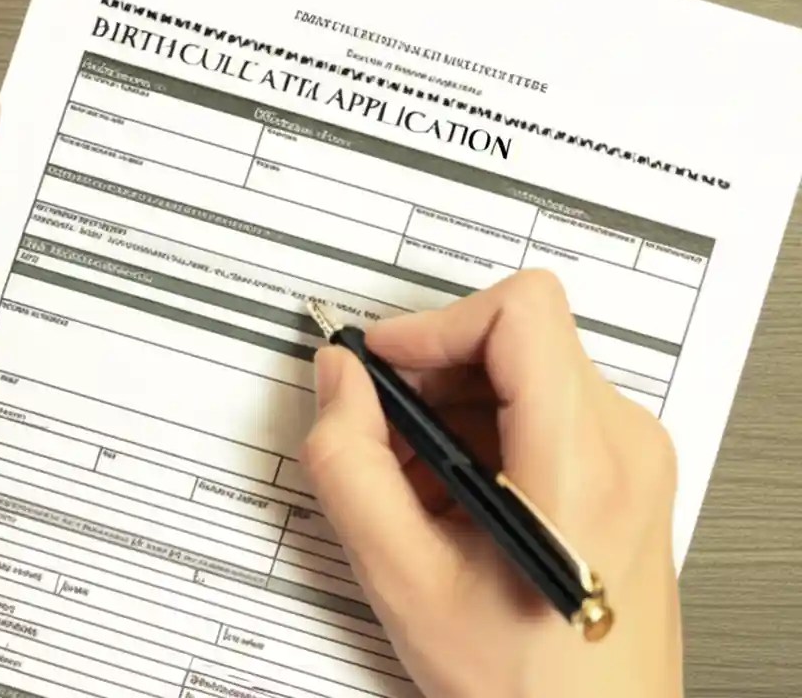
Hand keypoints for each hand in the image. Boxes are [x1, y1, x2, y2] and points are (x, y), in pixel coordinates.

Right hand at [302, 270, 681, 697]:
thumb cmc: (528, 684)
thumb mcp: (404, 578)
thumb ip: (350, 466)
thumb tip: (339, 383)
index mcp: (582, 465)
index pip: (521, 311)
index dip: (434, 324)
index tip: (385, 361)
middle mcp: (625, 445)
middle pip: (515, 337)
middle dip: (432, 379)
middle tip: (387, 442)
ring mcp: (633, 457)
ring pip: (524, 371)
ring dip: (452, 413)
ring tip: (421, 492)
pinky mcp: (624, 470)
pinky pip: (542, 410)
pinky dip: (482, 436)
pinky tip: (456, 503)